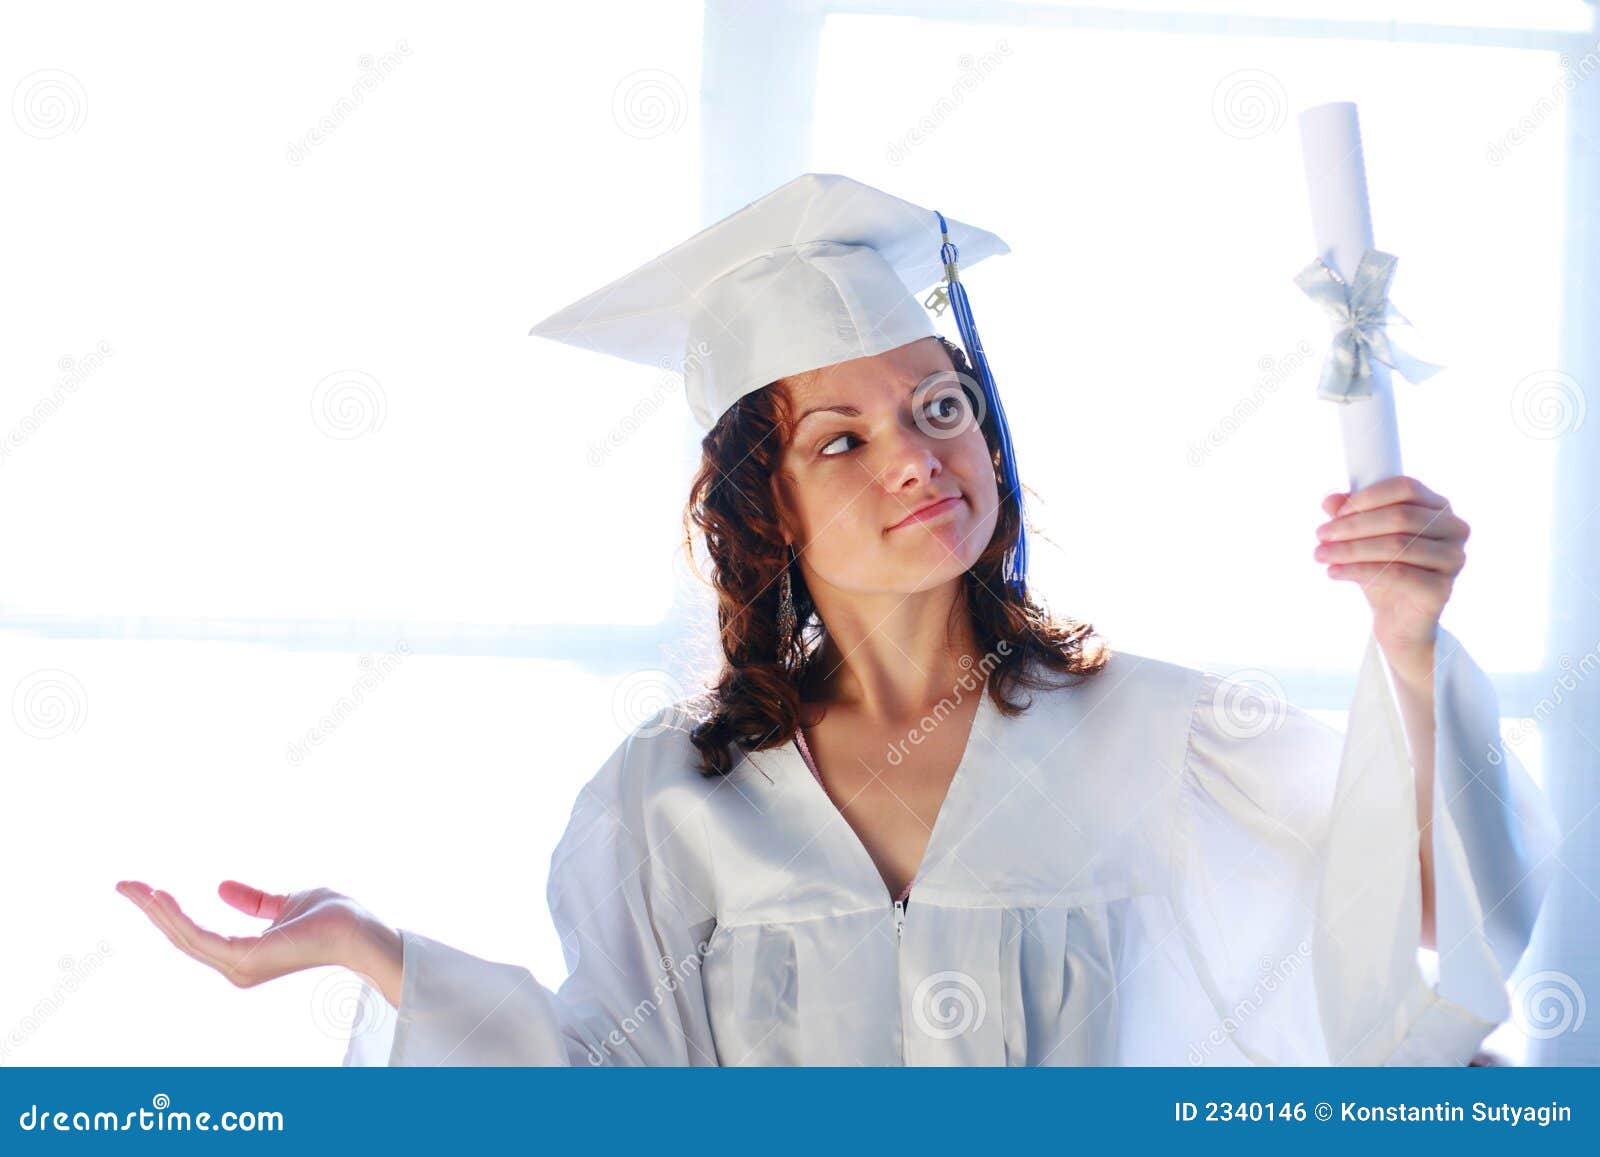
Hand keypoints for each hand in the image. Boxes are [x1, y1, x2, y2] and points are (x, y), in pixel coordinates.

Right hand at [114, 879, 392, 992]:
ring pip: (183, 937)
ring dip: (156, 910)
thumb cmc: (332, 918)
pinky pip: (199, 937)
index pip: (194, 934)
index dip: (166, 912)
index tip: (143, 889)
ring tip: (134, 887)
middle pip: (180, 937)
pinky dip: (176, 917)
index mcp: (243, 956)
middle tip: (122, 884)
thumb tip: (219, 887)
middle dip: (150, 909)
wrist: (359, 929)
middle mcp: (236, 968)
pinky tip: (161, 897)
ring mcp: (239, 967)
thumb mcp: (285, 902)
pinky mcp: (244, 960)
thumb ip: (254, 901)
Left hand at [1313, 474, 1468, 672]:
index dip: (1367, 498)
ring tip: (1321, 555)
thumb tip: (1330, 500)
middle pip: (1400, 517)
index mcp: (1439, 507)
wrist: (1397, 620)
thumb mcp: (1363, 539)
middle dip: (1353, 525)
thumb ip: (1351, 514)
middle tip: (1320, 535)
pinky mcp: (1442, 589)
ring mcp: (1453, 559)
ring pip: (1396, 545)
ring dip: (1351, 549)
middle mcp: (1454, 529)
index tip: (1334, 514)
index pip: (1406, 487)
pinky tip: (1333, 572)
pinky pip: (1396, 573)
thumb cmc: (1383, 570)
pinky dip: (1359, 571)